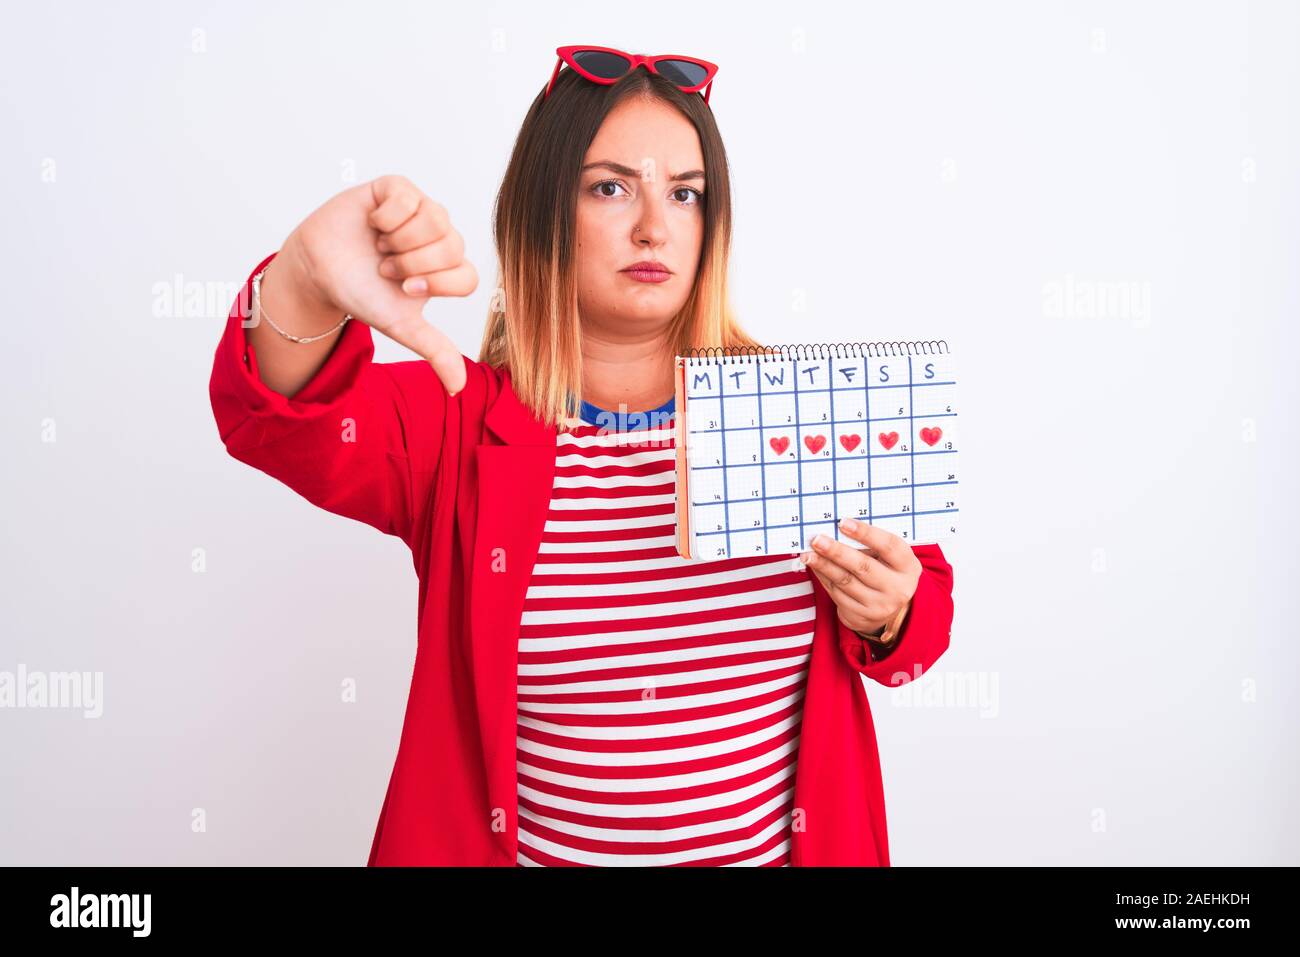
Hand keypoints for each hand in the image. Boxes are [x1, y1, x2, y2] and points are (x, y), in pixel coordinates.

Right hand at [283, 173, 476, 395]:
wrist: (319, 270)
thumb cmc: (363, 294)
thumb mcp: (400, 326)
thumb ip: (435, 351)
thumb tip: (458, 388)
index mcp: (448, 269)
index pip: (466, 277)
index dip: (435, 284)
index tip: (405, 289)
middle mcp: (441, 238)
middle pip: (451, 247)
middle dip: (411, 263)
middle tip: (386, 268)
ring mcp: (421, 211)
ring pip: (434, 219)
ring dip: (399, 240)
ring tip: (380, 247)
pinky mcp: (398, 189)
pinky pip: (408, 196)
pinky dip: (387, 216)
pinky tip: (373, 224)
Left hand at [798, 518, 922, 635]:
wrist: (890, 609)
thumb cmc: (887, 572)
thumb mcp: (890, 558)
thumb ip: (872, 544)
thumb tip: (837, 528)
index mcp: (908, 566)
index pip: (889, 546)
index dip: (866, 533)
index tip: (843, 522)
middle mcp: (898, 588)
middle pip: (863, 566)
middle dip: (837, 551)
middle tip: (817, 539)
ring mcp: (880, 605)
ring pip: (845, 581)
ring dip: (823, 565)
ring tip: (808, 553)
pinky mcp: (861, 615)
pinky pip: (837, 593)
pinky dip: (823, 577)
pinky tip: (814, 566)